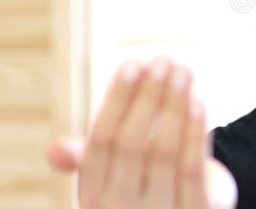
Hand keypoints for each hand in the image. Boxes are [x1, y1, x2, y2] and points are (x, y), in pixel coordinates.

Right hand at [44, 57, 236, 208]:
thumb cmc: (143, 182)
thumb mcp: (111, 172)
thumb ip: (86, 155)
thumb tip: (57, 148)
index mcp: (92, 194)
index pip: (101, 140)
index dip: (117, 100)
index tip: (133, 64)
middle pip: (132, 144)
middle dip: (149, 97)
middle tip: (164, 61)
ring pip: (163, 154)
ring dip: (174, 107)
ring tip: (184, 72)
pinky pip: (192, 170)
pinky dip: (194, 133)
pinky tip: (198, 103)